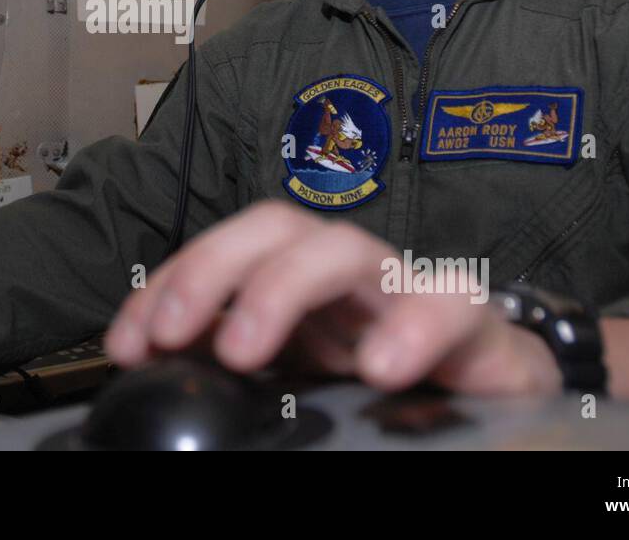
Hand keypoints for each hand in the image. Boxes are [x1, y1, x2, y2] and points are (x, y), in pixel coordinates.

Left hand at [105, 200, 562, 396]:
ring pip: (343, 248)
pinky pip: (448, 303)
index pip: (222, 254)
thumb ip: (239, 372)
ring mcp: (404, 289)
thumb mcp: (298, 381)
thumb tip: (156, 378)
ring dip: (282, 286)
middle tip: (170, 332)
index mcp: (296, 288)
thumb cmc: (393, 387)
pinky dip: (413, 326)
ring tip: (244, 348)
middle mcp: (343, 277)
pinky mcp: (473, 322)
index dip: (170, 285)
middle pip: (272, 227)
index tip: (128, 343)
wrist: (499, 400)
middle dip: (210, 268)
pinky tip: (380, 367)